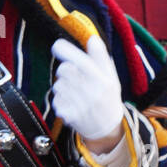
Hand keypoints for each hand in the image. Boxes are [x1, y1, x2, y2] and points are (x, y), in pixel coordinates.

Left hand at [52, 36, 124, 151]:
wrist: (107, 128)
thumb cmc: (108, 97)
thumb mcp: (111, 77)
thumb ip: (101, 58)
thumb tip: (92, 38)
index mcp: (103, 81)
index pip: (80, 61)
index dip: (65, 50)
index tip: (57, 45)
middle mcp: (91, 92)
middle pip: (64, 70)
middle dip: (67, 70)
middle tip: (76, 77)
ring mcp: (78, 105)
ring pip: (58, 84)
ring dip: (64, 86)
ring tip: (77, 93)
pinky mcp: (67, 114)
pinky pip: (55, 98)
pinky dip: (61, 99)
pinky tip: (73, 103)